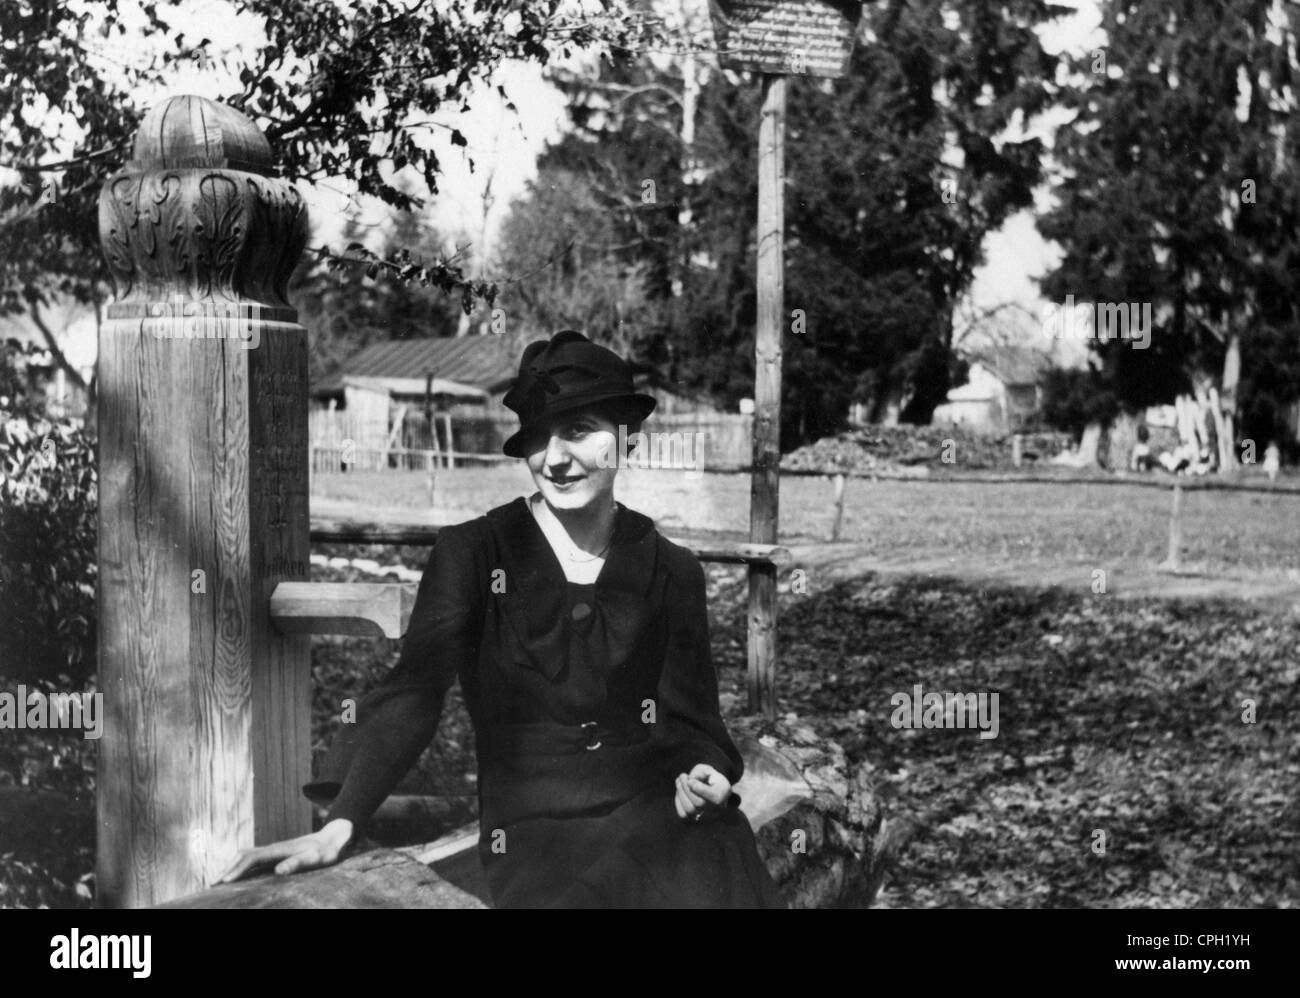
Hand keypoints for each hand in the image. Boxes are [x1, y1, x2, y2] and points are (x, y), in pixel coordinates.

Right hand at [216, 818, 353, 883]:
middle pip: (244, 855)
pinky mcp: (276, 854)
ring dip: (232, 866)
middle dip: (228, 868)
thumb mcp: (315, 858)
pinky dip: (241, 866)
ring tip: (218, 880)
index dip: (238, 869)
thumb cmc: (325, 851)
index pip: (252, 858)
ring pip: (247, 856)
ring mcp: (274, 850)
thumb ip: (298, 863)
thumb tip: (278, 871)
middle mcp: (273, 848)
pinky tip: (237, 875)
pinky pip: (253, 859)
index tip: (225, 881)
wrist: (333, 838)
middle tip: (212, 883)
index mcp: (279, 849)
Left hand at [674, 764, 730, 822]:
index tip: (690, 781)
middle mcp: (718, 808)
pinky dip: (678, 802)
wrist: (711, 788)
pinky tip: (679, 792)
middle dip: (687, 788)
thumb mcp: (706, 769)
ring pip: (690, 810)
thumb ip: (700, 772)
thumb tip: (691, 779)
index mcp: (723, 793)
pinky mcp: (695, 820)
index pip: (714, 797)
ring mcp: (707, 817)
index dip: (700, 789)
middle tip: (682, 776)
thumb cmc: (708, 776)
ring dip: (681, 794)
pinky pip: (683, 815)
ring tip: (679, 781)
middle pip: (699, 803)